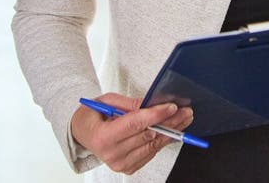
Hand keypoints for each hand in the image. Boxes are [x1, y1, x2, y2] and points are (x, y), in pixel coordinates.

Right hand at [71, 93, 194, 174]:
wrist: (83, 134)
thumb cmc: (93, 117)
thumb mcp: (106, 101)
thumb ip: (128, 103)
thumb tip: (150, 103)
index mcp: (103, 136)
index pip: (135, 124)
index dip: (155, 115)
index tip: (171, 107)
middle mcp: (112, 153)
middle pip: (148, 135)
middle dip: (168, 122)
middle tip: (184, 110)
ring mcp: (121, 163)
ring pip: (153, 146)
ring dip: (171, 132)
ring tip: (184, 119)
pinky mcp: (129, 168)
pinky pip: (151, 153)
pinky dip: (163, 141)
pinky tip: (173, 130)